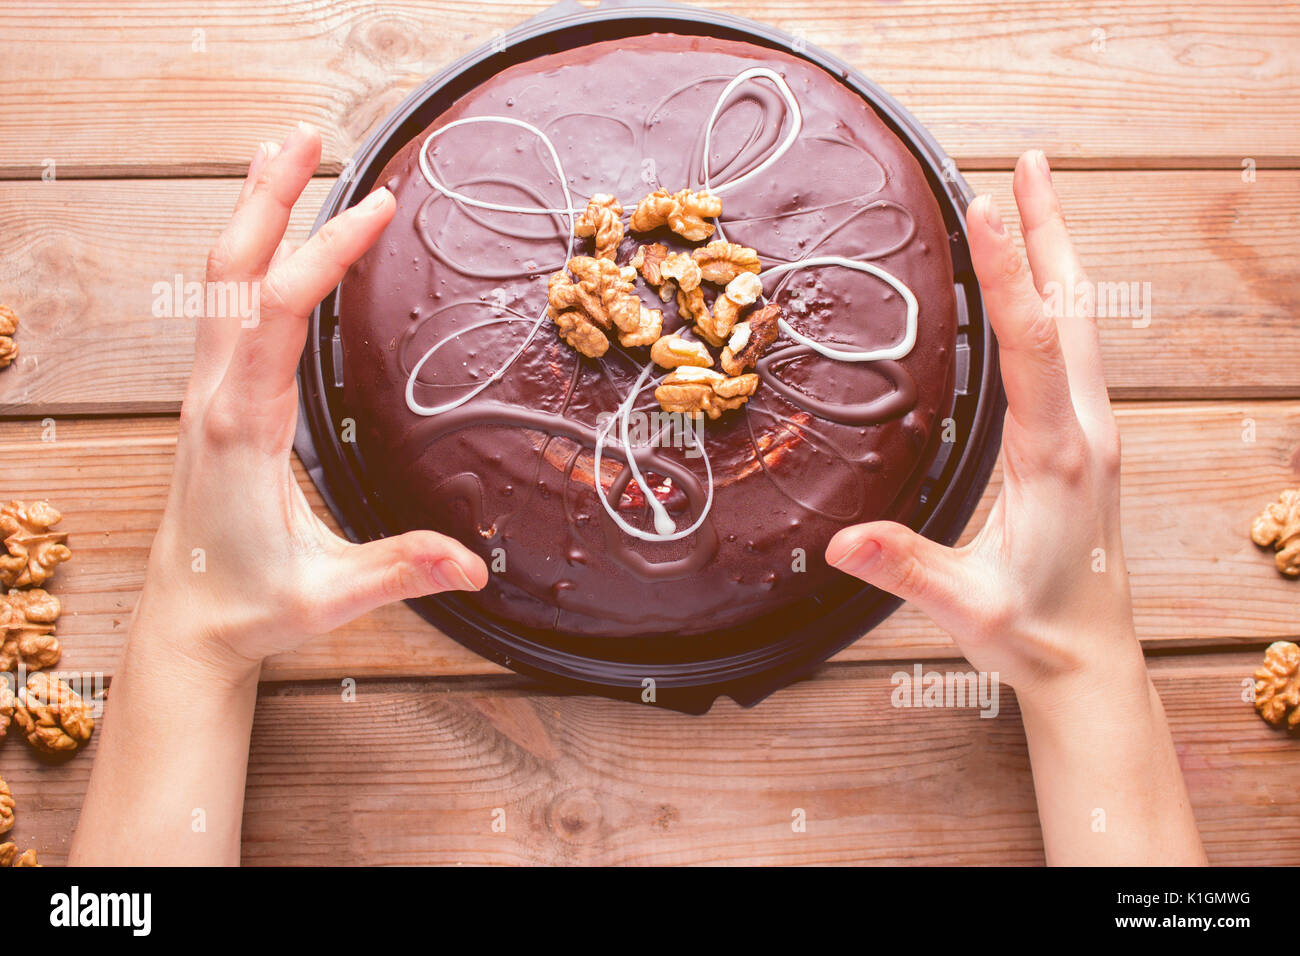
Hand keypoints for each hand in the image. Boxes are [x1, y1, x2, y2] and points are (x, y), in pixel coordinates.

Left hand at [138, 123, 487, 674]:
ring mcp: (207, 391)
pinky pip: (222, 305)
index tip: (374, 207)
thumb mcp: (329, 594)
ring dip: (252, 213)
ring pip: (218, 280)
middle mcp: (215, 396)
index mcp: (241, 428)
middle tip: (307, 137)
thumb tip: (474, 563)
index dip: (325, 254)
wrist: (188, 620)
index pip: (279, 315)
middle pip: (232, 271)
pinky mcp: (214, 397)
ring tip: (286, 157)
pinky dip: (247, 253)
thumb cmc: (249, 603)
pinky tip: (268, 236)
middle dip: (270, 198)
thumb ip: (400, 569)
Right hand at [826, 150, 1138, 703]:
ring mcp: (1093, 432)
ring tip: (1034, 199)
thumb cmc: (1035, 632)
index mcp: (1057, 458)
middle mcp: (1086, 432)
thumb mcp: (966, 607)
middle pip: (1072, 309)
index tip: (986, 208)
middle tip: (1027, 165)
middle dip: (1048, 231)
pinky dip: (1057, 298)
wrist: (1092, 662)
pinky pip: (1076, 349)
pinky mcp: (1086, 441)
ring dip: (1058, 255)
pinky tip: (1038, 289)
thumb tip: (843, 542)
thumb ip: (906, 569)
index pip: (1032, 344)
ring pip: (1081, 323)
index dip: (1007, 272)